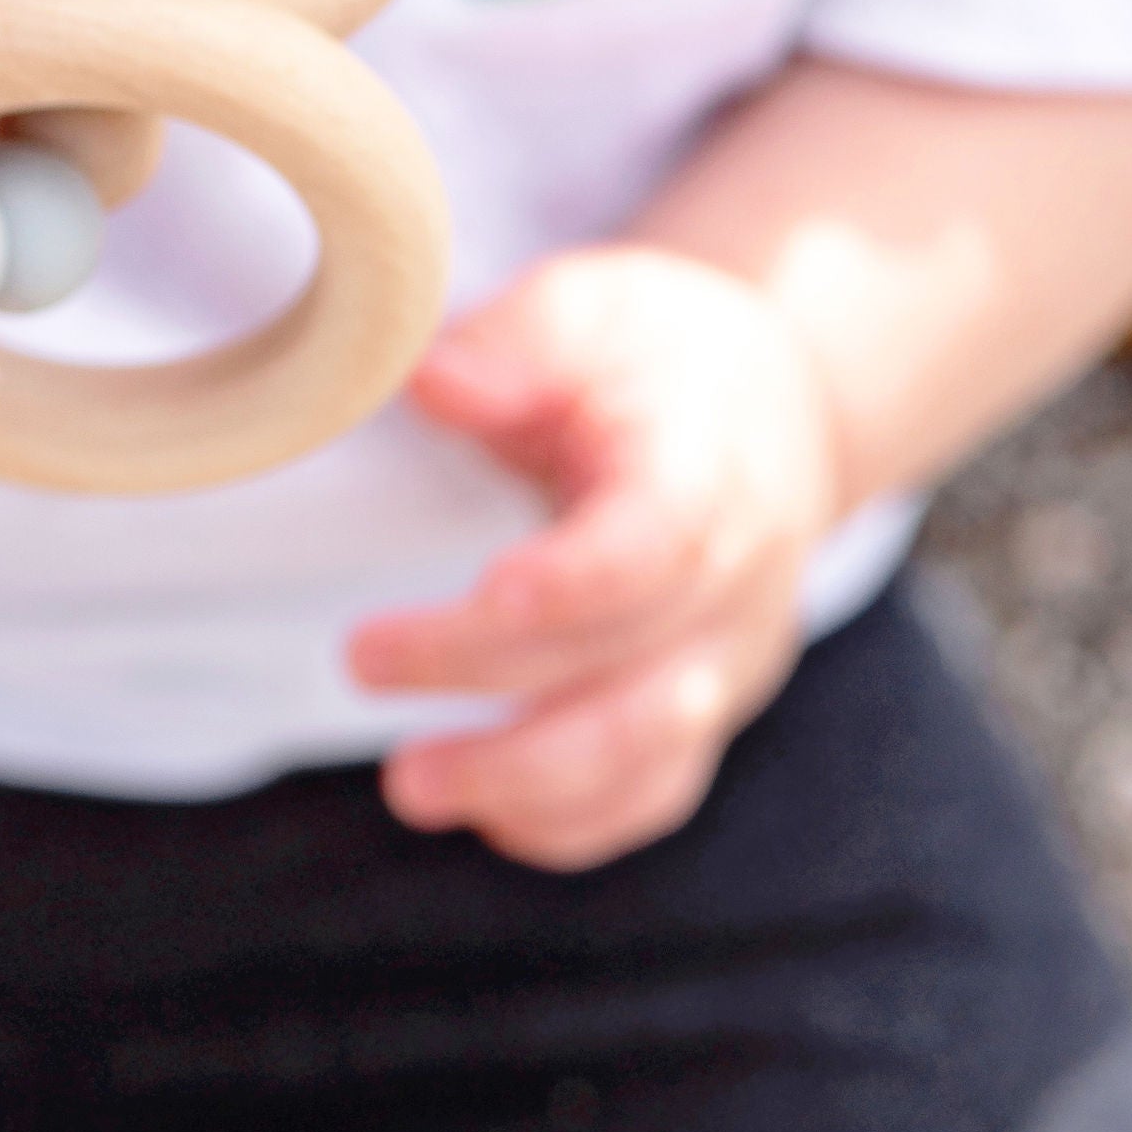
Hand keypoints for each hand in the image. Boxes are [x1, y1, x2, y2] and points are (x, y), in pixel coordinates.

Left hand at [348, 247, 841, 869]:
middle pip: (633, 665)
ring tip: (412, 785)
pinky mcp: (703, 710)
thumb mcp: (591, 309)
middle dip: (498, 683)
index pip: (656, 545)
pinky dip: (576, 823)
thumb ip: (514, 345)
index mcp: (706, 474)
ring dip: (530, 785)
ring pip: (651, 755)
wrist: (770, 410)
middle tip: (362, 662)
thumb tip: (429, 379)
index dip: (577, 580)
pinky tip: (485, 816)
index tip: (485, 590)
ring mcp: (726, 662)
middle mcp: (733, 587)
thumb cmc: (656, 352)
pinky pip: (653, 792)